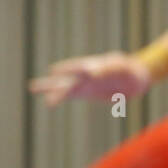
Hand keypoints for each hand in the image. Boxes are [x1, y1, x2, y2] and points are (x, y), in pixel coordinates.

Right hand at [28, 51, 152, 107]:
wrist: (135, 79)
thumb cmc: (130, 70)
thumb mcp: (123, 68)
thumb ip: (110, 68)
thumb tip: (92, 73)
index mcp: (94, 65)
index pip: (78, 67)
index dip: (67, 68)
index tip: (54, 71)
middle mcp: (85, 74)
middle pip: (66, 79)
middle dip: (51, 83)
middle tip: (32, 86)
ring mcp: (84, 83)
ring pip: (64, 87)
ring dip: (50, 90)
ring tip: (32, 89)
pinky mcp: (86, 92)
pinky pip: (70, 96)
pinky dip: (60, 98)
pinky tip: (48, 102)